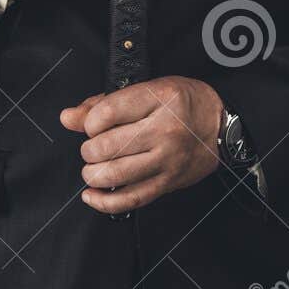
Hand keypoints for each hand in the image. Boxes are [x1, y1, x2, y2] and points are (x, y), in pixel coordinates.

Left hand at [60, 76, 223, 214]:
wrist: (220, 126)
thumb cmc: (183, 102)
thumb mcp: (149, 87)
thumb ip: (105, 102)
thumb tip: (68, 117)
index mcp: (160, 98)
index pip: (108, 113)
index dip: (89, 121)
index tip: (91, 124)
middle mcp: (164, 130)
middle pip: (108, 146)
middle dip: (88, 149)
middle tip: (92, 146)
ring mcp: (167, 159)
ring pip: (115, 174)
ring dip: (92, 173)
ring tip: (92, 166)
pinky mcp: (167, 183)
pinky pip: (131, 199)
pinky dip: (104, 202)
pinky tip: (92, 195)